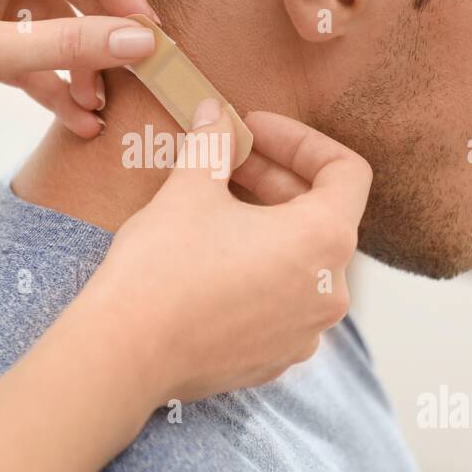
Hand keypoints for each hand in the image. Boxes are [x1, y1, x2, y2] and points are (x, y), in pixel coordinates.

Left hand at [0, 0, 159, 173]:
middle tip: (137, 65)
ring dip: (78, 66)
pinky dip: (54, 87)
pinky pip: (29, 62)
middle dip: (98, 31)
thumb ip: (67, 46)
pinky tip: (78, 119)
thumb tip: (139, 40)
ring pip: (49, 30)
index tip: (147, 25)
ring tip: (100, 103)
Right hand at [71, 100, 372, 405]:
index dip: (299, 139)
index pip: (345, 171)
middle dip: (275, 177)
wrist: (126, 354)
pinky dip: (259, 270)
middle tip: (226, 157)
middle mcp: (330, 290)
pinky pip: (282, 300)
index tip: (253, 130)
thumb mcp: (189, 188)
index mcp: (325, 241)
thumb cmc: (162, 268)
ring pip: (301, 260)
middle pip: (322, 215)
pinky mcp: (277, 358)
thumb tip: (216, 113)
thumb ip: (214, 142)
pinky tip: (212, 258)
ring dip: (267, 224)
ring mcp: (306, 331)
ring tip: (217, 205)